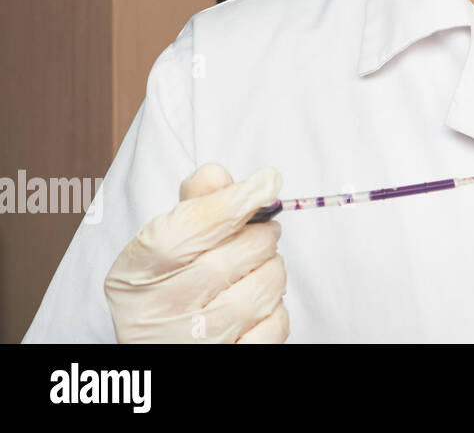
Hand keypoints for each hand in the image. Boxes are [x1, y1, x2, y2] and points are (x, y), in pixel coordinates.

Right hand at [104, 163, 288, 342]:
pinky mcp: (228, 362)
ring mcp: (190, 346)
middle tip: (262, 234)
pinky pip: (274, 326)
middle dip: (259, 238)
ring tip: (259, 266)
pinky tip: (259, 303)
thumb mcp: (169, 245)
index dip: (227, 204)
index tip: (262, 185)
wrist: (169, 344)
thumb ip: (195, 205)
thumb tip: (217, 175)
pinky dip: (277, 308)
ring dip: (272, 270)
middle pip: (225, 261)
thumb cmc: (174, 286)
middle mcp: (154, 316)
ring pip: (257, 293)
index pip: (181, 233)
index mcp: (134, 275)